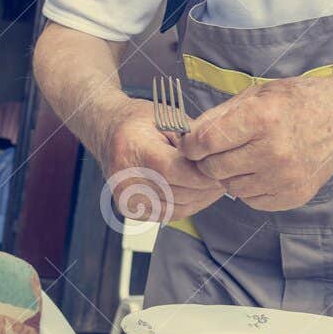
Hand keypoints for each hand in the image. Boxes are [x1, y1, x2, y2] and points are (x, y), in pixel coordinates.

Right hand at [102, 100, 224, 222]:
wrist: (106, 130)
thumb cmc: (138, 121)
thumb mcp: (166, 118)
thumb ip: (191, 139)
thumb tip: (216, 159)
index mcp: (132, 148)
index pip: (173, 170)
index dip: (202, 174)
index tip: (221, 169)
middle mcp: (125, 177)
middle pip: (177, 192)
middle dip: (206, 187)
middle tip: (226, 178)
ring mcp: (125, 197)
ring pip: (176, 208)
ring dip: (200, 199)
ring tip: (215, 186)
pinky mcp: (129, 209)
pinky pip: (168, 215)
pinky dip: (187, 206)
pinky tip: (198, 193)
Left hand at [181, 79, 332, 210]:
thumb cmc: (298, 102)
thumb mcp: (258, 94)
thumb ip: (220, 116)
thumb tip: (188, 138)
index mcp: (262, 118)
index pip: (206, 142)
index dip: (192, 144)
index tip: (192, 144)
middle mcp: (274, 150)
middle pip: (214, 168)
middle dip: (209, 160)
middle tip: (218, 150)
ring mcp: (285, 177)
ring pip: (231, 187)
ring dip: (231, 175)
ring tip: (246, 157)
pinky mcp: (293, 195)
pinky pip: (252, 200)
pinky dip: (250, 187)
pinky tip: (262, 169)